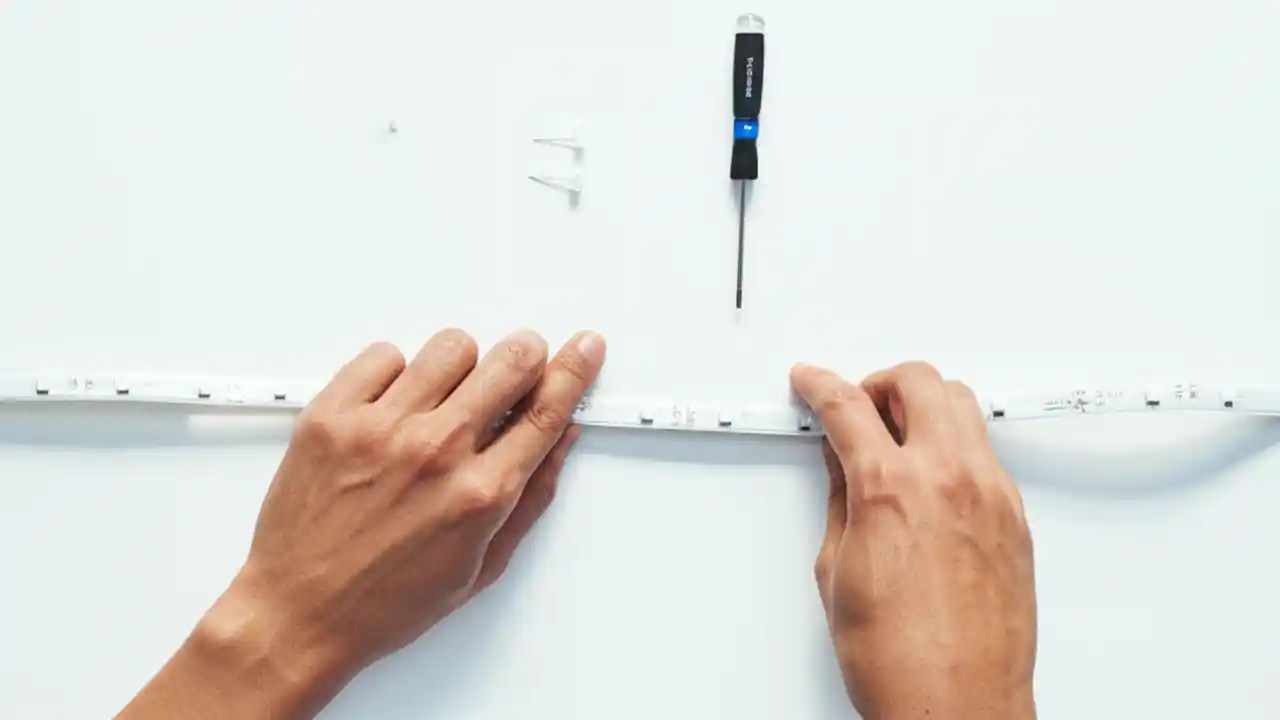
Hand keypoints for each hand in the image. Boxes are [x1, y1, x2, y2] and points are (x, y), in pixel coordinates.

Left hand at [119, 328, 605, 718]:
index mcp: (480, 495)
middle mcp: (436, 453)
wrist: (297, 614)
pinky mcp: (332, 416)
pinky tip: (393, 406)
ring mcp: (381, 429)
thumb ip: (530, 498)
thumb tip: (559, 441)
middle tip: (518, 366)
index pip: (547, 410)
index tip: (585, 348)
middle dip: (526, 356)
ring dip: (461, 365)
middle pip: (510, 362)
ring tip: (443, 398)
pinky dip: (396, 371)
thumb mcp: (480, 566)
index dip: (574, 371)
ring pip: (451, 347)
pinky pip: (383, 355)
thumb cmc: (382, 602)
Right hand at [792, 362, 1036, 719]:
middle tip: (857, 405)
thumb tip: (840, 464)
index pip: (847, 406)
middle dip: (878, 383)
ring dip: (924, 403)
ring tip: (896, 432)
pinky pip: (986, 451)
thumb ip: (841, 500)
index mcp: (890, 488)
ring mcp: (990, 494)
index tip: (811, 381)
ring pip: (962, 404)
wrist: (957, 707)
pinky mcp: (1016, 517)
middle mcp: (948, 478)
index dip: (820, 385)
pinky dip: (956, 443)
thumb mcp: (838, 570)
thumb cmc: (899, 660)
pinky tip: (932, 473)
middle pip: (917, 381)